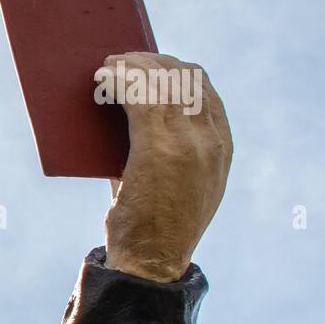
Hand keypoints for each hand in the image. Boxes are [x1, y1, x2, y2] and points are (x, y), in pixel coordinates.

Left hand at [102, 52, 231, 282]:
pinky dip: (121, 81)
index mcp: (221, 148)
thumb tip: (126, 110)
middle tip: (120, 60)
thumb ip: (160, 147)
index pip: (203, 90)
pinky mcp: (159, 149)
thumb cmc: (151, 224)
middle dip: (150, 61)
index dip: (174, 68)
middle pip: (184, 77)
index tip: (148, 62)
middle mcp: (211, 141)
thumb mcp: (168, 182)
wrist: (149, 264)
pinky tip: (103, 80)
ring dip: (132, 66)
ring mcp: (188, 144)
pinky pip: (141, 97)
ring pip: (161, 81)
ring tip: (107, 67)